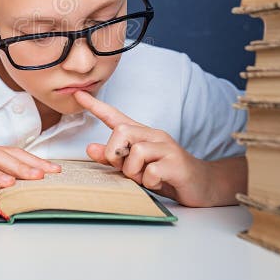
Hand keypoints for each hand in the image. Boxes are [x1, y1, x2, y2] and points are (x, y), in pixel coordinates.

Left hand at [74, 90, 217, 206]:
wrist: (202, 185)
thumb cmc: (164, 175)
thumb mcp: (135, 167)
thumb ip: (114, 158)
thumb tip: (91, 148)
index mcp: (142, 134)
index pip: (115, 116)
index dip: (95, 106)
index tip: (77, 95)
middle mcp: (154, 135)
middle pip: (121, 133)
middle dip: (116, 155)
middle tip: (126, 169)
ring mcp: (166, 147)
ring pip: (135, 153)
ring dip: (134, 172)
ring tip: (145, 178)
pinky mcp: (176, 163)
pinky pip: (151, 171)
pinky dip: (149, 182)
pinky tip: (158, 183)